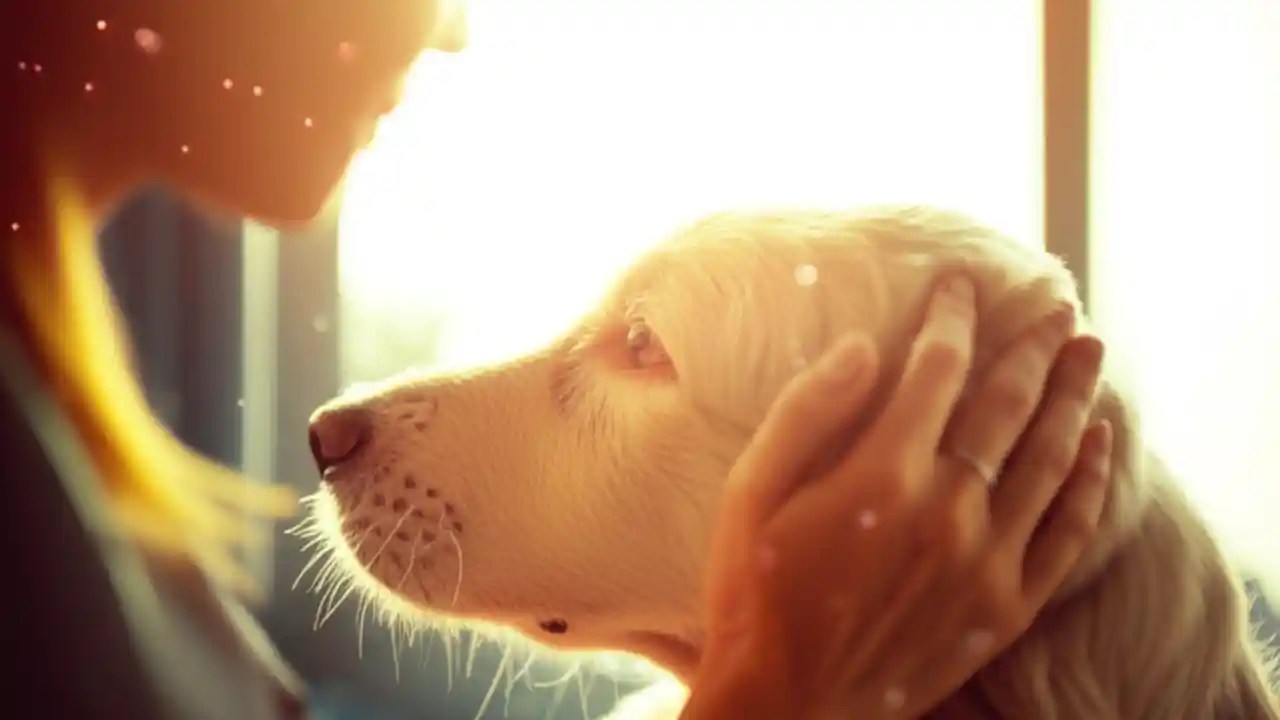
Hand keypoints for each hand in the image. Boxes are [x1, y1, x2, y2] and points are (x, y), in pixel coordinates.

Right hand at [682, 276, 1111, 719]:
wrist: (788, 703)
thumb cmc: (756, 592)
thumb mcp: (750, 493)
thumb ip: (806, 412)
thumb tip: (866, 345)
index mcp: (881, 474)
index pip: (936, 369)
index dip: (953, 318)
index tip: (961, 285)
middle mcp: (947, 510)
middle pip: (1005, 404)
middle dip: (1031, 346)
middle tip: (1054, 306)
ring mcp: (985, 561)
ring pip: (1047, 458)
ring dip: (1073, 395)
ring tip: (1090, 350)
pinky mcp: (1005, 607)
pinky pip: (1066, 532)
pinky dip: (1088, 482)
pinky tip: (1100, 442)